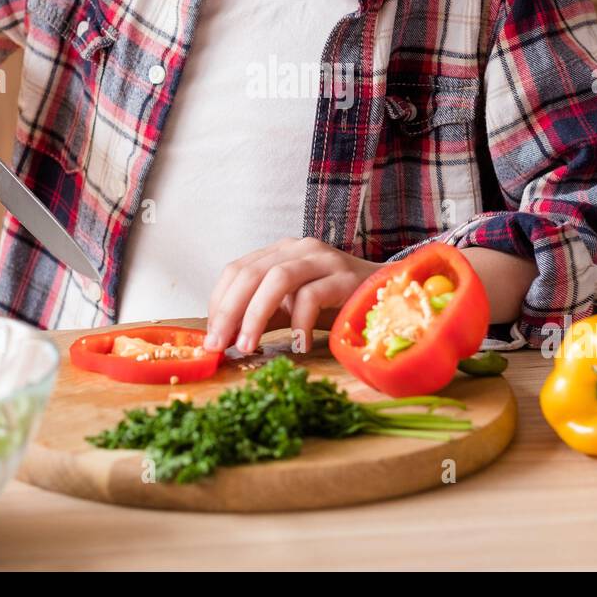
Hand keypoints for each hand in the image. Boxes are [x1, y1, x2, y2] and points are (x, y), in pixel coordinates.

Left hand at [204, 237, 382, 353]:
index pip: (236, 270)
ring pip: (277, 279)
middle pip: (250, 273)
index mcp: (280, 252)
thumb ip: (261, 317)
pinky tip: (297, 345)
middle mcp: (299, 248)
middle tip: (220, 346)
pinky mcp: (345, 277)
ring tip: (249, 347)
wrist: (385, 298)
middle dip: (229, 312)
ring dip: (256, 316)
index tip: (212, 337)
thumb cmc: (334, 305)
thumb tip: (223, 339)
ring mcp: (323, 259)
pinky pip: (312, 296)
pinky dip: (298, 323)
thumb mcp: (290, 309)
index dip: (218, 303)